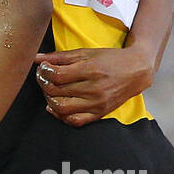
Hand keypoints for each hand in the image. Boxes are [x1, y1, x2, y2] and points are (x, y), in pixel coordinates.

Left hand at [33, 46, 152, 126]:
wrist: (136, 71)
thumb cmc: (110, 59)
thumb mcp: (86, 53)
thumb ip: (60, 56)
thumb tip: (36, 58)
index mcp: (91, 70)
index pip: (57, 75)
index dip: (44, 72)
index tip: (43, 67)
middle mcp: (94, 89)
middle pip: (56, 91)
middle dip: (43, 83)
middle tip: (43, 77)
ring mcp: (97, 104)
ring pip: (61, 108)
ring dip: (48, 99)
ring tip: (49, 90)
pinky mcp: (100, 114)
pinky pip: (74, 121)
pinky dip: (60, 115)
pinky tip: (55, 106)